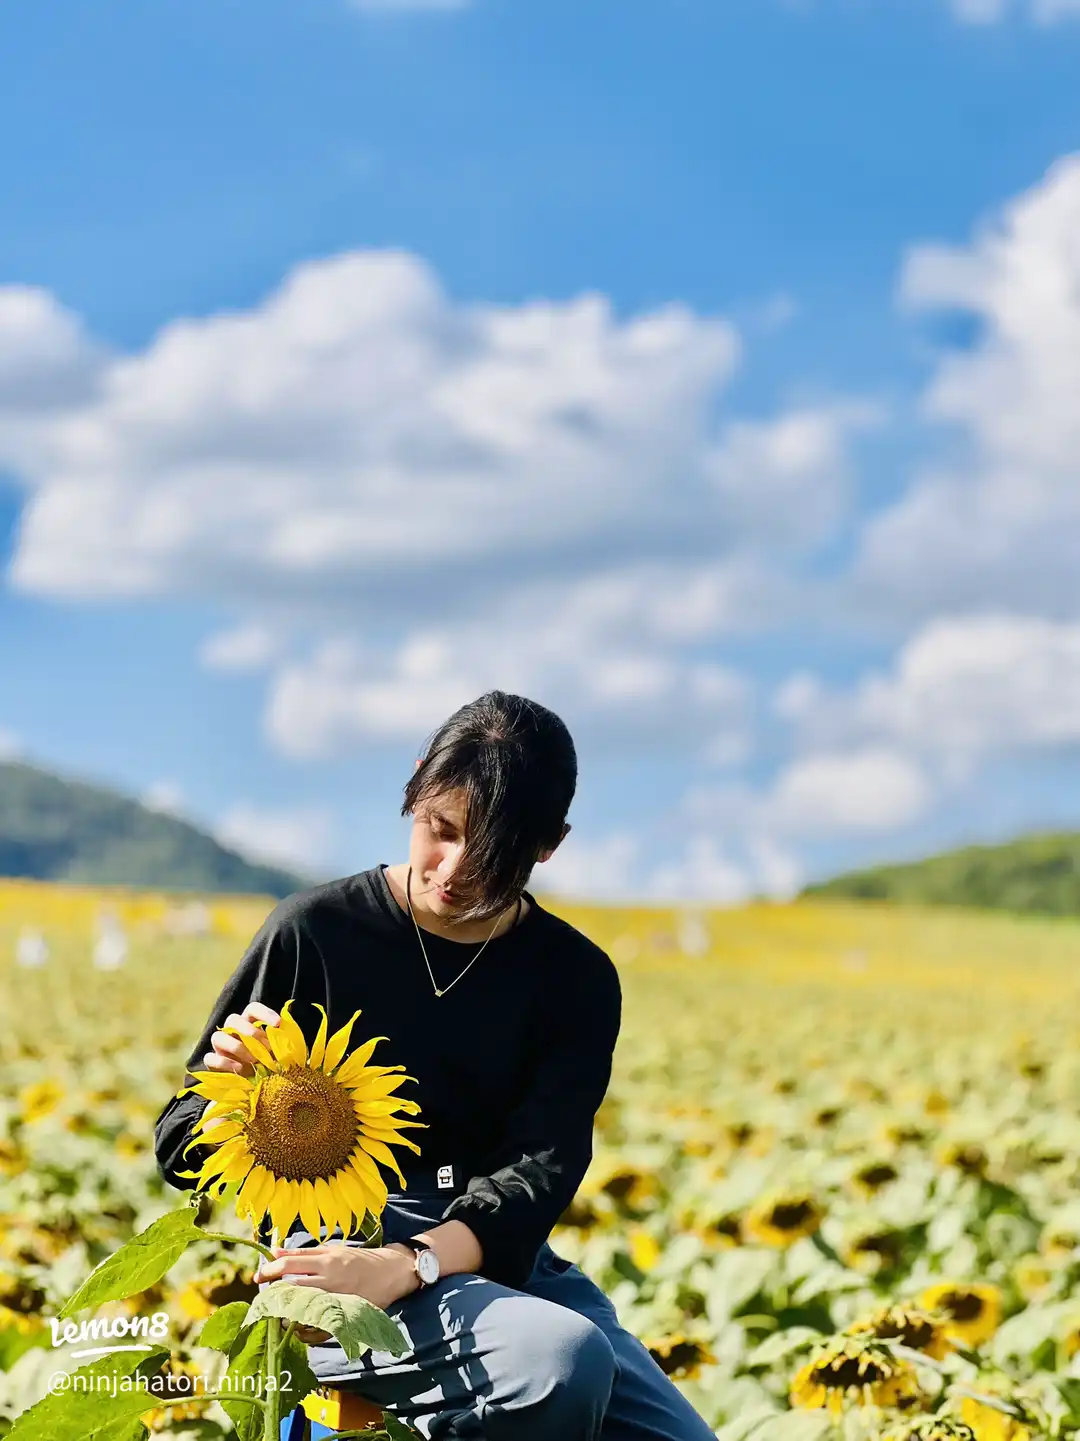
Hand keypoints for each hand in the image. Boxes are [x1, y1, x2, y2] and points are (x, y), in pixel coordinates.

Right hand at [203, 1001, 279, 1077]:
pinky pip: (210, 1058)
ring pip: (218, 1036)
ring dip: (237, 1047)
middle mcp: (231, 1029)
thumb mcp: (275, 1050)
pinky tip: (239, 1068)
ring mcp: (220, 1044)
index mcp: (248, 1021)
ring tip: (253, 1060)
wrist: (250, 1080)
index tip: (278, 1024)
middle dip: (250, 1032)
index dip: (265, 1013)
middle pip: (233, 1019)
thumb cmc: (266, 1059)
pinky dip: (224, 1063)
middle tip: (265, 1048)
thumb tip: (287, 1039)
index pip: (252, 1009)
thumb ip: (279, 1042)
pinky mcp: (212, 1060)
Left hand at [253, 1243, 418, 1318]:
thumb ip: (304, 1254)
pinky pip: (317, 1331)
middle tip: (264, 1298)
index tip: (257, 1277)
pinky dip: (302, 1331)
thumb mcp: (332, 1250)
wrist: (391, 1273)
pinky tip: (295, 1327)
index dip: (269, 1271)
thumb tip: (274, 1253)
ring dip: (284, 1313)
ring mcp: (337, 1301)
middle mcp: (330, 1281)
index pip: (289, 1265)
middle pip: (291, 1288)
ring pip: (301, 1310)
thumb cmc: (358, 1259)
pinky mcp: (344, 1318)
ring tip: (276, 1313)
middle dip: (273, 1294)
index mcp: (327, 1261)